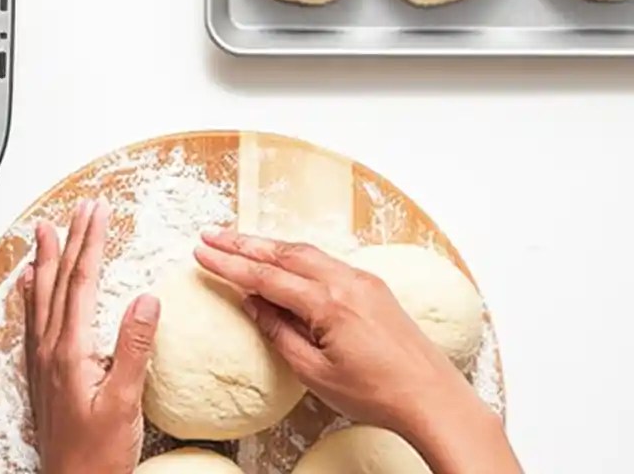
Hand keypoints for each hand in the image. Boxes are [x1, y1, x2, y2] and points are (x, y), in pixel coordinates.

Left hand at [22, 199, 161, 473]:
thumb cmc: (97, 454)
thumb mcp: (125, 401)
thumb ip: (134, 347)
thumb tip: (147, 300)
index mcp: (71, 349)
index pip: (82, 281)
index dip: (91, 242)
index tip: (99, 212)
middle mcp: (51, 349)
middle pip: (60, 280)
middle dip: (71, 239)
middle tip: (80, 207)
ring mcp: (42, 360)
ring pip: (41, 296)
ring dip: (45, 259)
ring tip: (46, 231)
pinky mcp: (42, 374)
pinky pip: (32, 320)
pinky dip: (31, 294)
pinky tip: (29, 284)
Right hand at [194, 229, 521, 473]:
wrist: (433, 398)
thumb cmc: (376, 394)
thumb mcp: (314, 371)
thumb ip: (279, 331)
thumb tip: (253, 302)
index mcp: (328, 303)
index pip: (265, 277)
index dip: (229, 265)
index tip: (201, 254)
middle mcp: (346, 281)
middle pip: (283, 253)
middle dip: (242, 243)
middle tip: (209, 235)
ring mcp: (362, 280)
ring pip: (304, 252)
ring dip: (268, 246)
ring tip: (236, 241)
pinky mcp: (372, 287)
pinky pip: (325, 262)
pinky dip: (295, 256)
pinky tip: (280, 259)